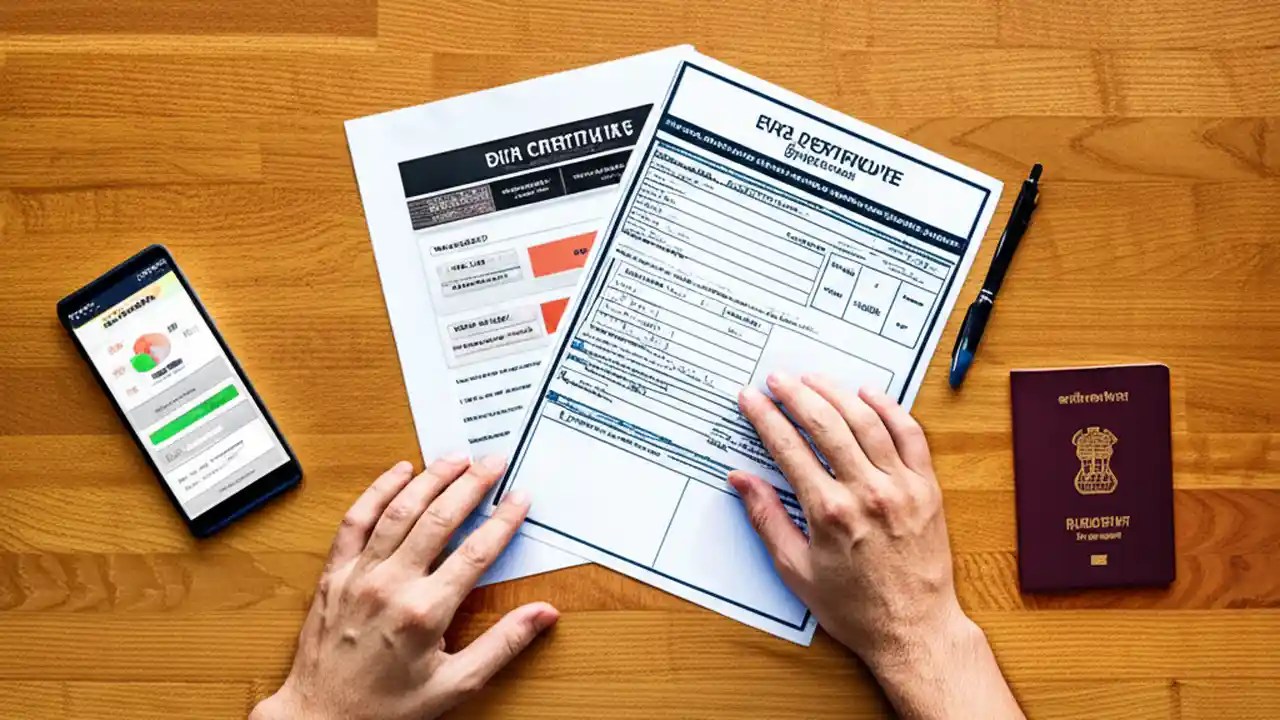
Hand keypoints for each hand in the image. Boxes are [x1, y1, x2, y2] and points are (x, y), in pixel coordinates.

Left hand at [251, 456, 558, 719]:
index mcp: (425, 613)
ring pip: (399, 511)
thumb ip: (503, 645)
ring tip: (456, 458)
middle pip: (440, 519)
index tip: (520, 498)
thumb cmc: (387, 709)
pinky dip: (377, 491)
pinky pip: (356, 521)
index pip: (476, 552)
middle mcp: (391, 586)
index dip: (502, 521)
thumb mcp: (456, 685)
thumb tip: (544, 615)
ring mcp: (359, 576)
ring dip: (430, 479)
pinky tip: (398, 473)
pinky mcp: (334, 574)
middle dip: (471, 485)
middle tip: (493, 462)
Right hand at [733, 373, 1021, 719]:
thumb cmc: (855, 608)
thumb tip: (741, 480)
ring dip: (837, 393)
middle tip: (778, 379)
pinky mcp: (927, 489)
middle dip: (796, 395)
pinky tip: (869, 395)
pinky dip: (889, 409)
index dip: (765, 417)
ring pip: (866, 421)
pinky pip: (910, 435)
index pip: (788, 447)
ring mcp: (901, 487)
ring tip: (814, 379)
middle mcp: (866, 492)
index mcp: (829, 512)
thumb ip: (767, 519)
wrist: (914, 630)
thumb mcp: (795, 570)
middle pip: (826, 424)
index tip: (751, 399)